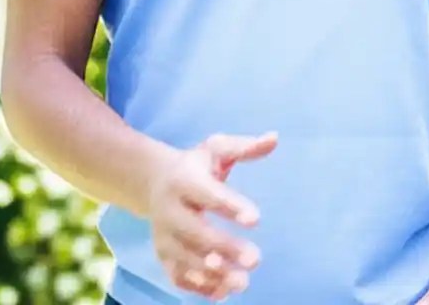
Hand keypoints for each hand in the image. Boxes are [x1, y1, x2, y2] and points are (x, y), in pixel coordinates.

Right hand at [146, 132, 277, 300]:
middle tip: (256, 260)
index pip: (208, 194)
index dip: (230, 206)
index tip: (256, 219)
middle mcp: (169, 210)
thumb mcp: (217, 148)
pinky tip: (224, 293)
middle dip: (224, 247)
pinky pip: (176, 275)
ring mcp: (163, 235)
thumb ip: (245, 146)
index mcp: (184, 180)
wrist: (153, 181)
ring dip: (212, 274)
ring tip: (243, 282)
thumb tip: (275, 138)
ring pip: (184, 259)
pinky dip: (197, 287)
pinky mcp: (163, 255)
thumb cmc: (196, 164)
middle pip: (194, 232)